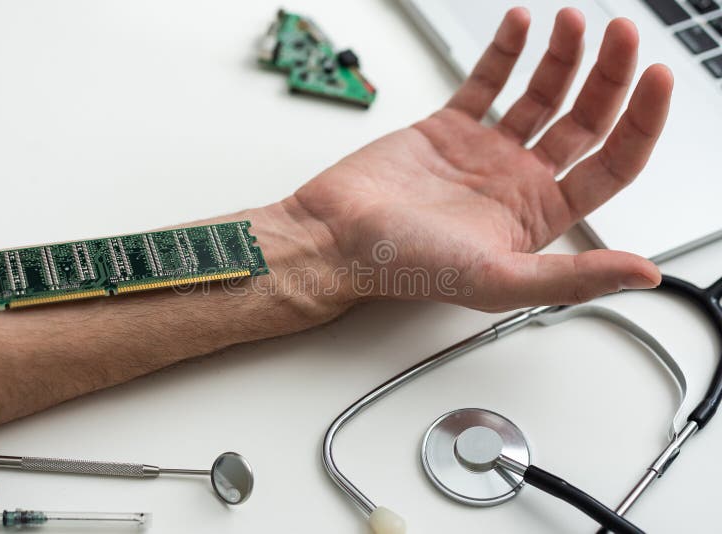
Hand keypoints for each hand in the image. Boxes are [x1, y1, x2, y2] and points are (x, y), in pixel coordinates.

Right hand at [292, 7, 672, 311]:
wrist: (337, 236)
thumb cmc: (406, 265)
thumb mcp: (498, 280)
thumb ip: (572, 277)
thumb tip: (644, 275)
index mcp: (538, 215)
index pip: (611, 164)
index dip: (642, 121)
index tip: (656, 78)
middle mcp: (517, 181)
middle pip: (585, 120)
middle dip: (611, 76)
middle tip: (623, 35)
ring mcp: (484, 151)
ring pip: (541, 95)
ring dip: (564, 57)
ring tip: (573, 22)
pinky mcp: (447, 128)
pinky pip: (486, 81)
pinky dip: (505, 52)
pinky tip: (521, 26)